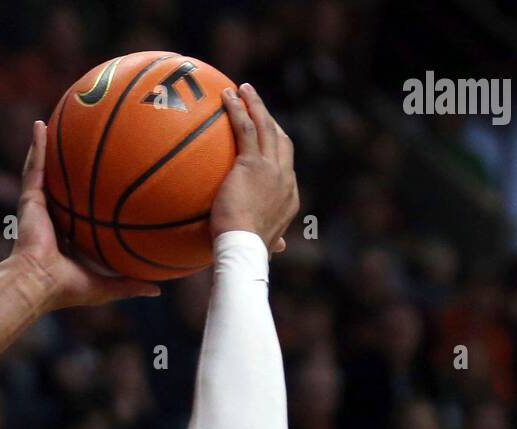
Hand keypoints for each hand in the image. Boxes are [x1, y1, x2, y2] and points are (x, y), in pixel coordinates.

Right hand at [15, 121, 160, 309]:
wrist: (38, 284)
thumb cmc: (68, 289)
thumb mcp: (107, 286)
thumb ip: (131, 284)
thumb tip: (158, 291)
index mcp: (68, 238)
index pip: (81, 213)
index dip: (91, 200)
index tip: (108, 185)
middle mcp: (53, 220)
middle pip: (64, 187)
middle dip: (71, 167)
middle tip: (86, 145)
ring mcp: (39, 208)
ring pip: (46, 171)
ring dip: (49, 148)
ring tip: (57, 123)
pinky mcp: (29, 200)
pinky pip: (34, 167)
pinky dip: (36, 146)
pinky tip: (41, 125)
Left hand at [211, 83, 298, 253]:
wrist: (245, 250)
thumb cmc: (249, 252)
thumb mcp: (266, 245)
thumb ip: (273, 242)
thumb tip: (280, 247)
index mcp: (289, 197)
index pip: (286, 163)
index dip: (278, 145)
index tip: (268, 135)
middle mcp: (285, 178)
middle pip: (281, 139)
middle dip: (270, 118)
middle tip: (256, 104)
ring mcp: (271, 169)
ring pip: (266, 126)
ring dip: (255, 104)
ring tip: (243, 89)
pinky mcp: (252, 164)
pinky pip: (245, 129)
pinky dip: (237, 110)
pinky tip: (226, 96)